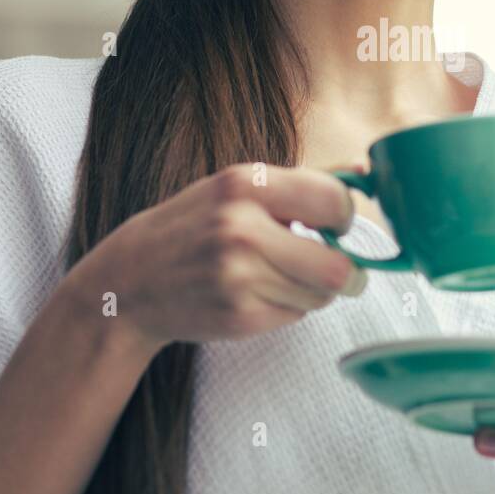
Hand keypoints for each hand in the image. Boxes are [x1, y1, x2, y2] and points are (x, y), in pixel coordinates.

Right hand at [62, 162, 367, 354]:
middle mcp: (241, 228)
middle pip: (337, 265)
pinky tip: (254, 295)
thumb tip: (366, 177)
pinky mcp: (238, 315)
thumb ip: (296, 187)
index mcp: (245, 183)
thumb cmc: (191, 229)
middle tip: (338, 270)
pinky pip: (294, 315)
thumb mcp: (233, 189)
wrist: (128, 283)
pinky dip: (287, 309)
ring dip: (312, 290)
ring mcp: (238, 276)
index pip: (334, 200)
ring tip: (279, 278)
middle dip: (346, 272)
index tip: (339, 225)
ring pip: (320, 295)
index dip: (347, 217)